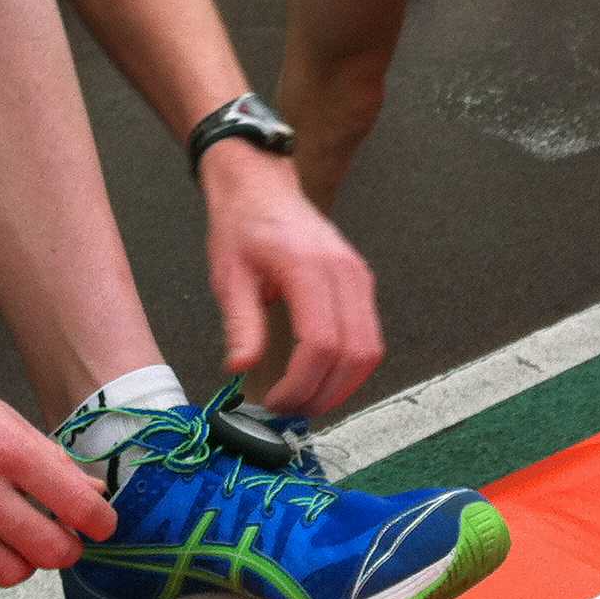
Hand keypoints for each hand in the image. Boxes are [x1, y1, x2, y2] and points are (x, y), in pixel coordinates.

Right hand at [0, 341, 114, 586]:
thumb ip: (46, 460)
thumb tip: (90, 494)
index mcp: (6, 446)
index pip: (78, 507)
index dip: (101, 522)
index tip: (102, 525)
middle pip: (49, 552)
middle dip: (66, 549)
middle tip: (62, 538)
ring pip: (10, 574)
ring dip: (23, 562)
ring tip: (15, 538)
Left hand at [201, 138, 382, 414]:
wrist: (261, 186)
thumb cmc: (241, 226)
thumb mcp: (229, 276)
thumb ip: (240, 324)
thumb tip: (241, 369)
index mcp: (308, 267)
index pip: (320, 342)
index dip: (301, 383)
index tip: (274, 402)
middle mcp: (345, 272)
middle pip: (353, 353)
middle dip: (324, 393)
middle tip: (290, 412)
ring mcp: (358, 277)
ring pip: (369, 350)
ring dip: (342, 386)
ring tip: (305, 401)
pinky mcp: (361, 283)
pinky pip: (368, 336)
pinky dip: (350, 367)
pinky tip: (320, 379)